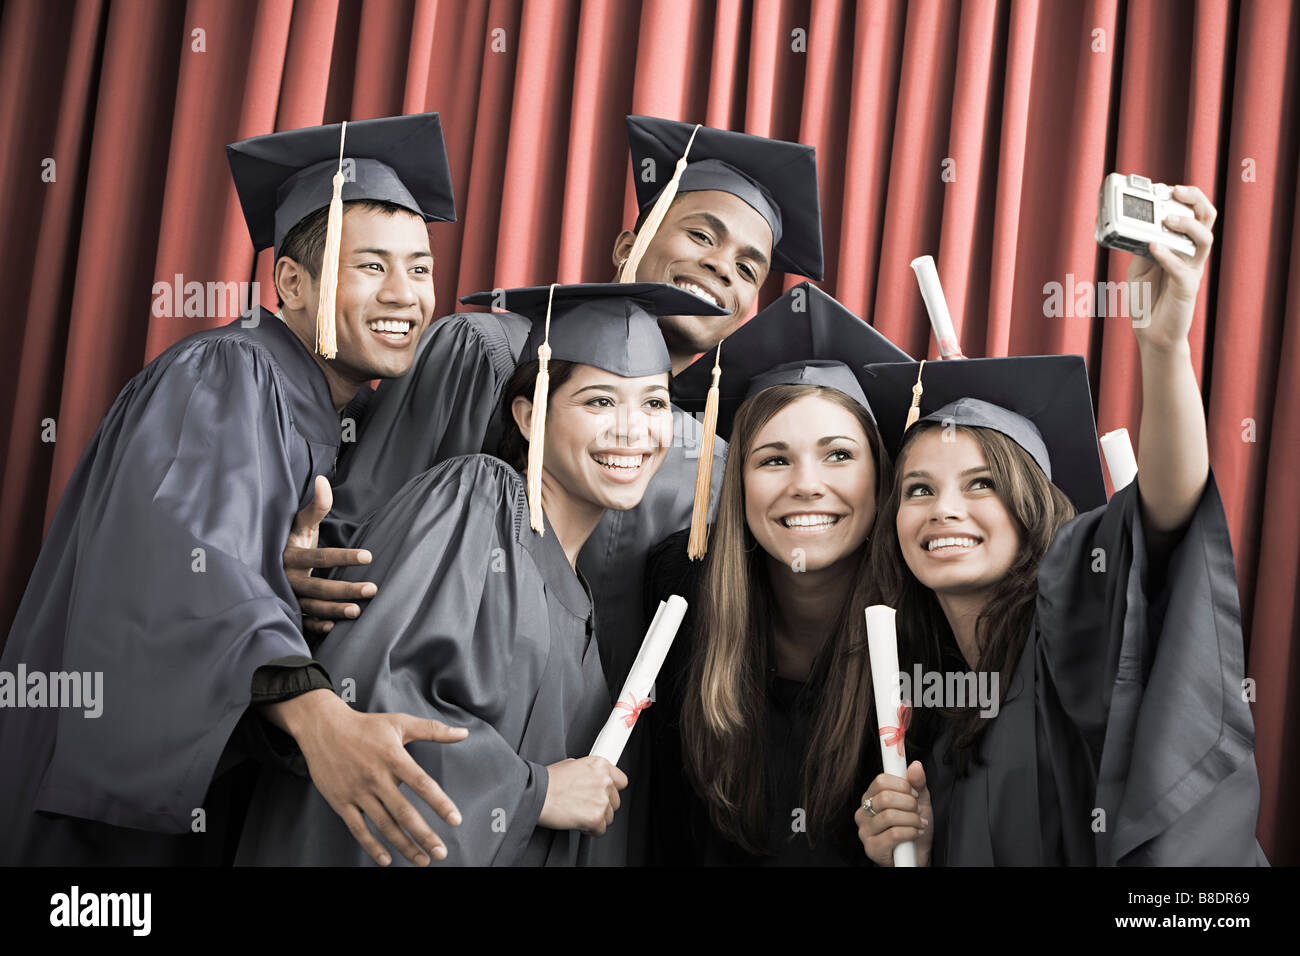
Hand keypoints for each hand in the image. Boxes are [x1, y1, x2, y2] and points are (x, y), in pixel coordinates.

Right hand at [262, 689, 467, 865]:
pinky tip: (387, 859)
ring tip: (422, 860)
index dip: (440, 803)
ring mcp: (357, 792)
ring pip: (384, 824)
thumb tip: (464, 732)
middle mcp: (376, 777)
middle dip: (424, 835)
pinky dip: (372, 846)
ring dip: (404, 845)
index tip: (456, 820)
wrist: (323, 728)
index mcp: (393, 758)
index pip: (422, 784)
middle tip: (442, 852)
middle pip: (404, 811)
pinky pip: (357, 828)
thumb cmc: (366, 726)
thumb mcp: (400, 723)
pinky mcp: (341, 802)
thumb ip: (433, 730)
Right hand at [284, 475, 376, 635]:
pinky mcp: (290, 609)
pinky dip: (317, 626)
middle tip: (372, 589)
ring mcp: (288, 595)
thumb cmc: (292, 540)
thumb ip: (316, 506)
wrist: (268, 560)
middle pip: (317, 587)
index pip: (320, 557)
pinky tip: (334, 628)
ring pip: (312, 606)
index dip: (343, 557)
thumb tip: (323, 480)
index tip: (369, 556)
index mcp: (290, 555)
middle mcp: (287, 578)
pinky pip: (303, 621)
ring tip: (358, 611)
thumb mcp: (301, 524)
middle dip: (345, 589)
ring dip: (334, 610)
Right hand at [538, 756, 627, 834]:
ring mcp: (601, 800)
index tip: (605, 793)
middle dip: (602, 805)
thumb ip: (588, 772)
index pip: (621, 781)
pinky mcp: (595, 817)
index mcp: (600, 765)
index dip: (611, 789)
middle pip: (616, 801)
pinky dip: (590, 829)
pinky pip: (601, 830)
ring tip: (579, 812)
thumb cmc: (548, 782)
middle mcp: (604, 781)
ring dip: (596, 817)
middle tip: (586, 804)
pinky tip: (578, 822)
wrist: (536, 795)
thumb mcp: (571, 765)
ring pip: (609, 816)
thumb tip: (592, 778)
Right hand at [855, 761, 932, 866]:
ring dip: (912, 820)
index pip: (880, 781)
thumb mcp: (919, 801)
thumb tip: (915, 765)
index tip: (913, 792)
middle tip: (916, 810)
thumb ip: (917, 783)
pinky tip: (915, 834)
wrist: (918, 854)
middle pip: (885, 798)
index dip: (902, 784)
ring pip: (890, 816)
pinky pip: (893, 834)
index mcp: (871, 797)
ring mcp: (865, 831)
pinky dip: (910, 832)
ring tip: (918, 823)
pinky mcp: (872, 848)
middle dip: (908, 804)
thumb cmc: (914, 827)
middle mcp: (863, 813)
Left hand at [1127, 184, 1215, 352]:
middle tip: (1175, 192)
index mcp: (1181, 245)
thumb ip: (1139, 247)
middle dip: (1195, 200)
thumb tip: (1135, 228)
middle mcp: (1191, 253)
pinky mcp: (1187, 287)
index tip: (1163, 188)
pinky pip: (1181, 268)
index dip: (1183, 197)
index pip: (1192, 213)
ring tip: (1168, 219)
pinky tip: (1153, 246)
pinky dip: (1167, 255)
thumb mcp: (1138, 266)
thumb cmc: (1146, 299)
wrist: (1151, 333)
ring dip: (1187, 225)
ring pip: (1204, 239)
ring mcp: (1192, 269)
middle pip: (1207, 218)